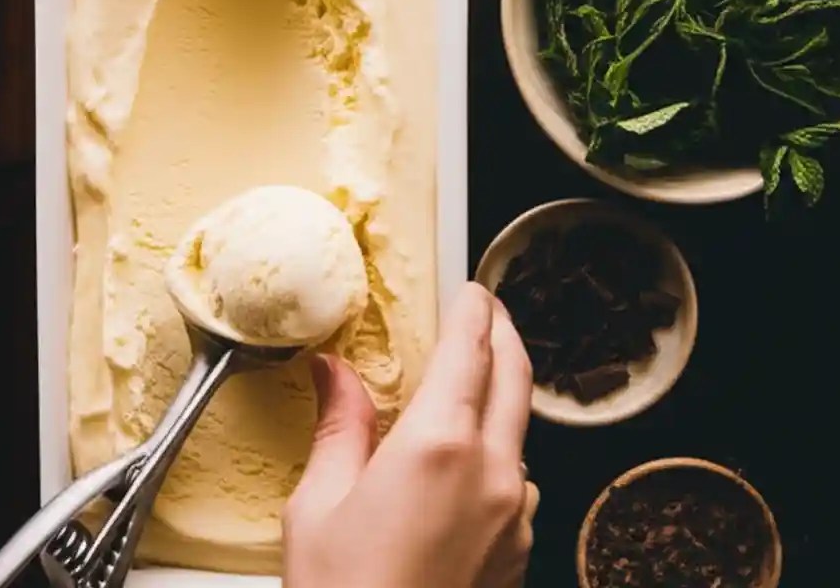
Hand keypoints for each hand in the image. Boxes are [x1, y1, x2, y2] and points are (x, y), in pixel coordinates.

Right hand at [285, 283, 536, 587]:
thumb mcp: (319, 503)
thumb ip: (341, 426)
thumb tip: (334, 374)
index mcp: (437, 447)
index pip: (470, 350)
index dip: (473, 310)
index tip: (470, 289)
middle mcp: (491, 473)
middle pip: (515, 377)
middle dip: (504, 334)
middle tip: (488, 314)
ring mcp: (514, 514)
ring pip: (519, 432)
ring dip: (501, 398)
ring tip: (467, 392)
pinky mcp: (519, 549)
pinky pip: (517, 482)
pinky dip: (497, 455)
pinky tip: (461, 469)